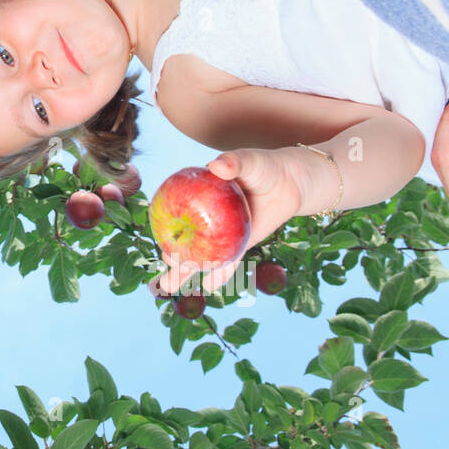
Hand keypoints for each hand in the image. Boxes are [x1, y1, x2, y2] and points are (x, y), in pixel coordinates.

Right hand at [157, 149, 305, 294]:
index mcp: (198, 193)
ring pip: (200, 254)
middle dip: (170, 251)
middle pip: (183, 236)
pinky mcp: (239, 243)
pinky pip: (227, 261)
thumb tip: (216, 166)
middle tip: (164, 261)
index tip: (159, 231)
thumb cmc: (264, 166)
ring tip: (166, 286)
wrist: (289, 182)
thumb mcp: (249, 161)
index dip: (164, 220)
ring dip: (185, 270)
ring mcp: (220, 232)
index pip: (175, 207)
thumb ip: (233, 162)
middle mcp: (205, 216)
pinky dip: (219, 274)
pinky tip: (209, 286)